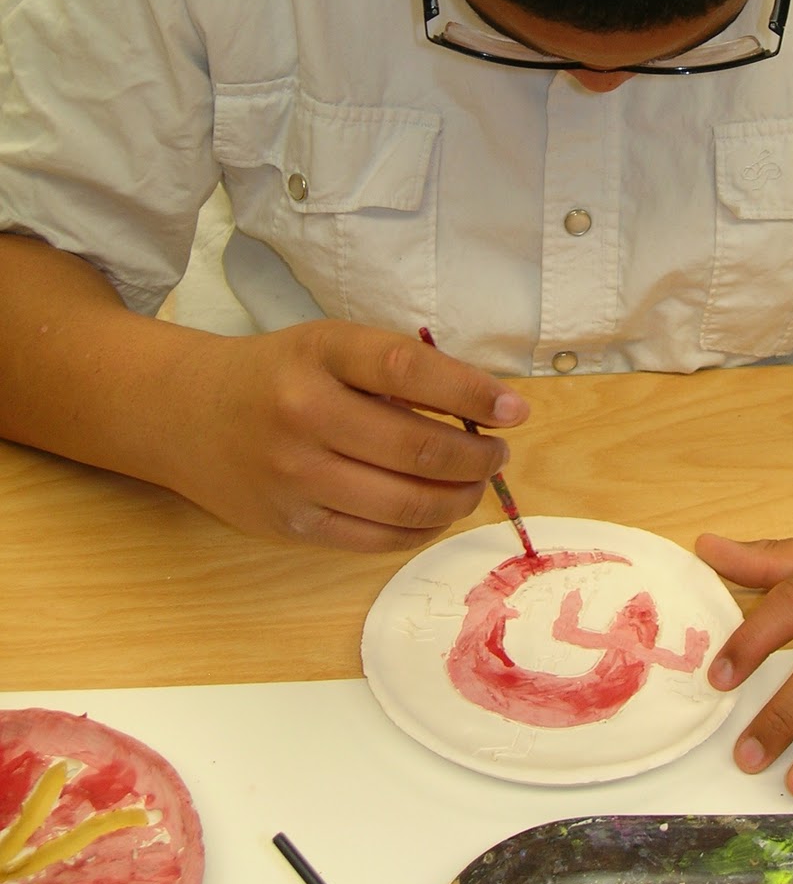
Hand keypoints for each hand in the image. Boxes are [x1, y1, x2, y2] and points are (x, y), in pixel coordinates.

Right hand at [170, 321, 528, 550]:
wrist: (186, 414)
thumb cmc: (278, 374)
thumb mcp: (329, 345)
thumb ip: (396, 370)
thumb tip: (483, 409)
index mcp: (321, 352)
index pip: (409, 369)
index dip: (472, 393)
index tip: (515, 409)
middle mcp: (303, 413)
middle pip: (417, 448)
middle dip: (477, 457)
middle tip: (497, 453)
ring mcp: (294, 475)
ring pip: (405, 504)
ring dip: (458, 499)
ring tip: (473, 485)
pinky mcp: (289, 524)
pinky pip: (376, 539)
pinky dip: (420, 529)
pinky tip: (435, 512)